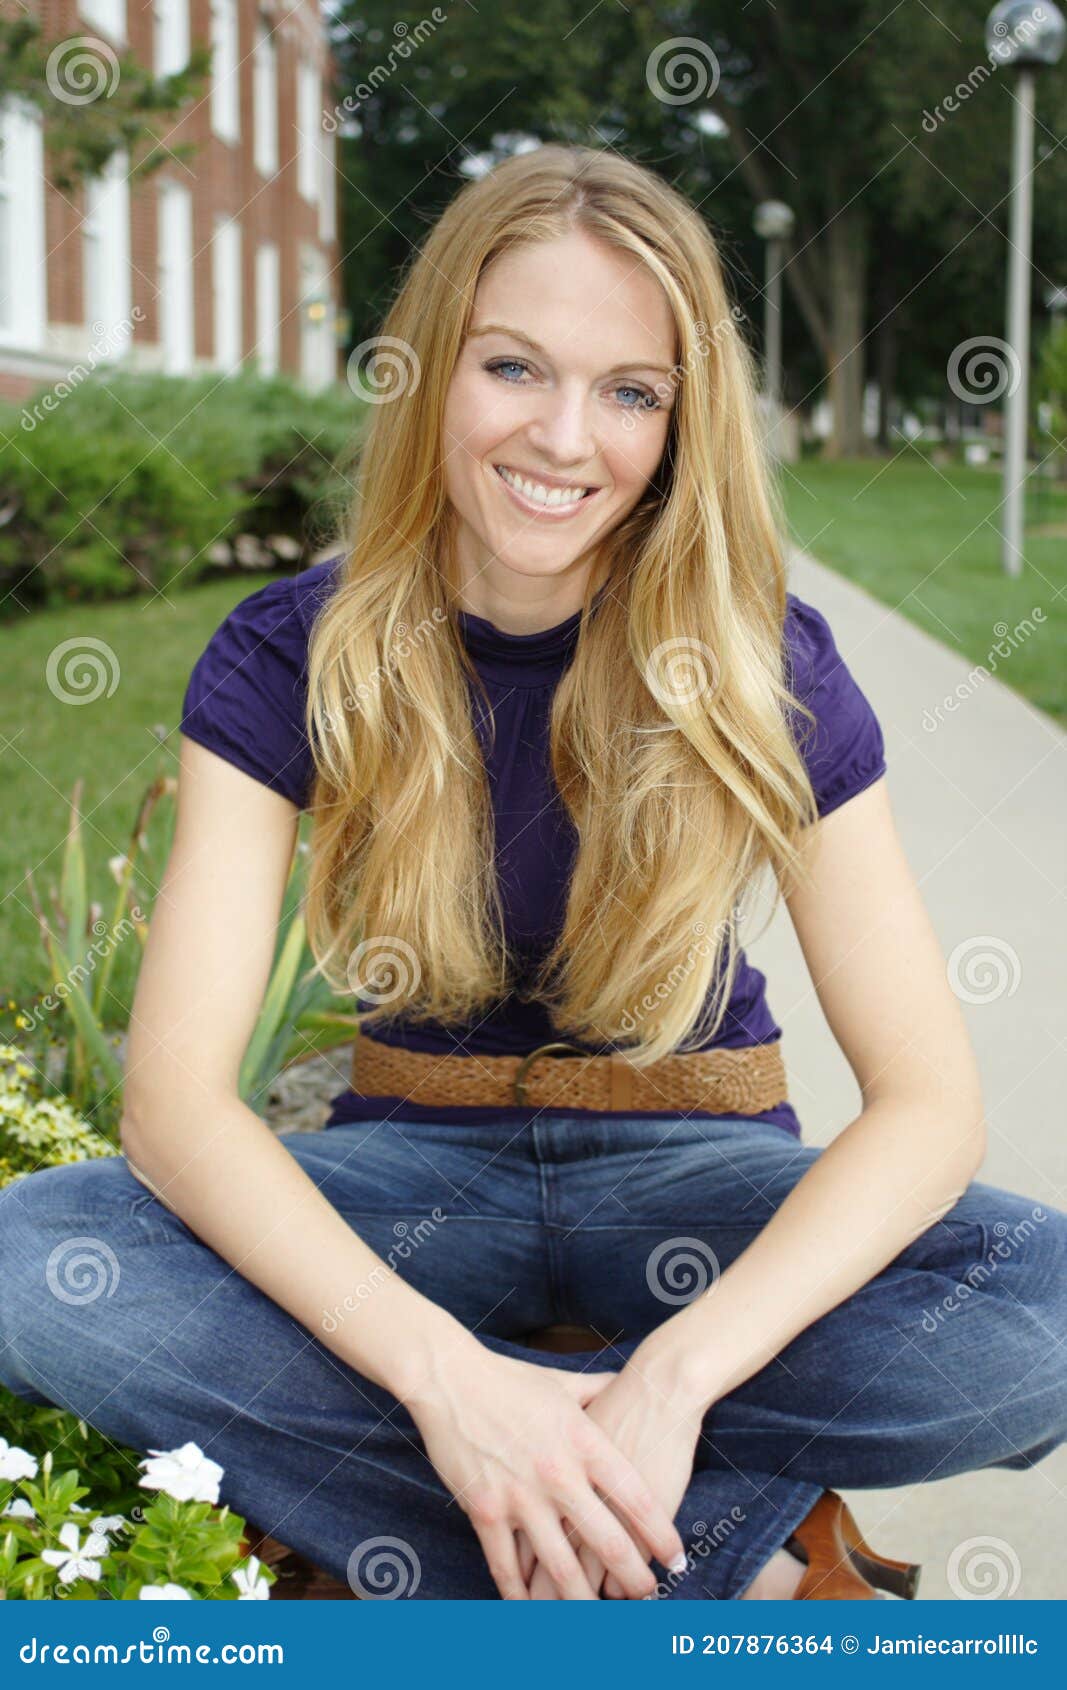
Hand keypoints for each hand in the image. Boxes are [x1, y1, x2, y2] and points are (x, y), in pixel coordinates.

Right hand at [405, 1342, 687, 1598]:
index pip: (635, 1498)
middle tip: (647, 1597)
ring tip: (599, 1619)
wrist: (452, 1379)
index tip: (676, 1559)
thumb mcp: (565, 1382)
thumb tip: (630, 1380)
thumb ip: (600, 1389)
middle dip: (633, 1578)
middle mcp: (558, 1473)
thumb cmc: (512, 1380)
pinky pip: (506, 1566)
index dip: (660, 1534)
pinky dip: (521, 1595)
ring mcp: (520, 1496)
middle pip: (607, 1541)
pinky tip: (533, 1612)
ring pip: (560, 1566)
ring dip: (583, 1600)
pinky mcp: (484, 1510)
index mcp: (584, 1441)